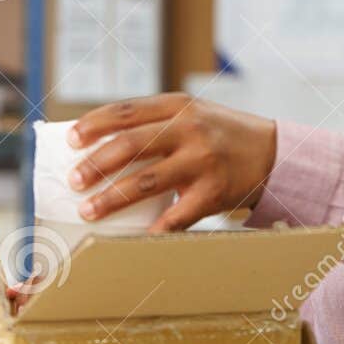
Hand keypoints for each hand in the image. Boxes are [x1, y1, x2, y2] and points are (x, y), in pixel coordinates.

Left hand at [68, 94, 276, 231]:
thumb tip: (98, 145)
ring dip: (111, 198)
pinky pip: (177, 215)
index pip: (126, 111)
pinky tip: (135, 237)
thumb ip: (153, 122)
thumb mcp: (192, 113)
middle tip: (73, 180)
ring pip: (146, 181)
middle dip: (95, 165)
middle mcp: (189, 129)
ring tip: (88, 211)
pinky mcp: (213, 191)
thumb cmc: (220, 134)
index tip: (70, 140)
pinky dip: (154, 228)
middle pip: (130, 145)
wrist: (272, 153)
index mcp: (178, 106)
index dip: (94, 125)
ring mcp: (202, 161)